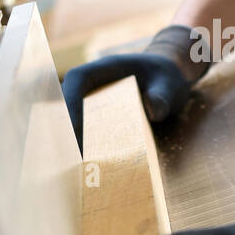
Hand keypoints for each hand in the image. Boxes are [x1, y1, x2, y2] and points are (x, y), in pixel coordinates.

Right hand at [62, 24, 209, 151]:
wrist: (169, 77)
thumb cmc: (168, 78)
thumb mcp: (171, 85)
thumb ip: (163, 96)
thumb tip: (152, 110)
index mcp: (105, 67)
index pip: (77, 79)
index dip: (70, 102)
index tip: (71, 129)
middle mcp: (93, 82)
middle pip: (65, 101)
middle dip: (63, 129)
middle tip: (70, 159)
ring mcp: (91, 97)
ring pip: (69, 116)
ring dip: (69, 139)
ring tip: (75, 167)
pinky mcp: (96, 113)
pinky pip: (82, 127)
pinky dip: (81, 143)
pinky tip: (87, 165)